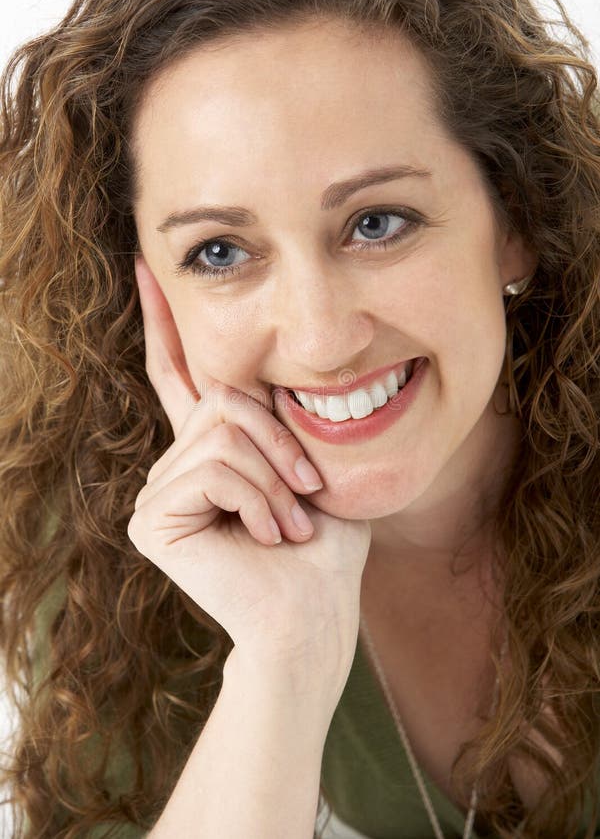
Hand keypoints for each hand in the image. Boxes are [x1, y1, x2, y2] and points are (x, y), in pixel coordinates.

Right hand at [128, 255, 370, 682]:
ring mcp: (159, 491)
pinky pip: (214, 467)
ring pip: (222, 434)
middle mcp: (176, 462)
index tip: (146, 265)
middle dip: (280, 440)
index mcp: (210, 446)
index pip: (179, 370)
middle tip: (310, 491)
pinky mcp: (153, 519)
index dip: (163, 319)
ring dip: (275, 479)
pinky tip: (265, 538)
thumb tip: (281, 360)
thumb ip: (279, 415)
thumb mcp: (311, 461)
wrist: (316, 614)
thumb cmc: (326, 544)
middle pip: (222, 397)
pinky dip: (257, 499)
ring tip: (290, 525)